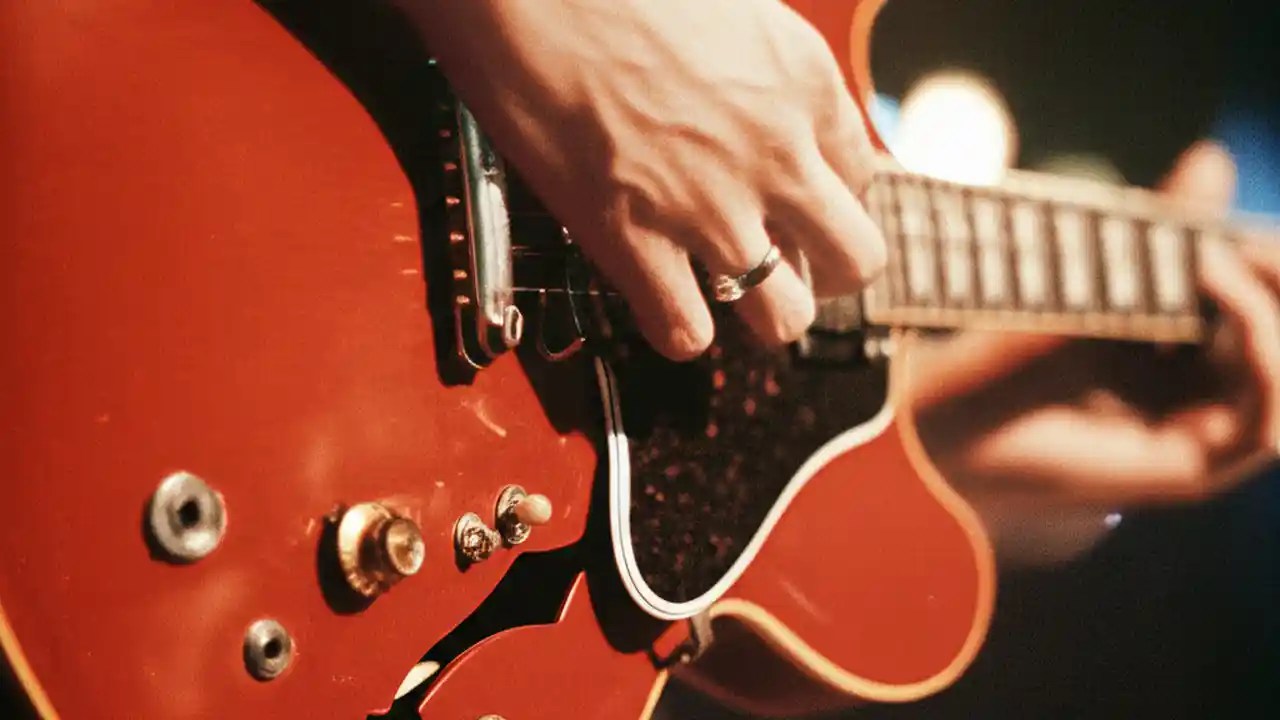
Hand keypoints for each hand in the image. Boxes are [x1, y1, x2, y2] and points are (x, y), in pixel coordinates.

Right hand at [398, 0, 885, 358]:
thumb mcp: (731, 4)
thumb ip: (766, 67)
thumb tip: (764, 105)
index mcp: (804, 81)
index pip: (861, 179)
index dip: (826, 199)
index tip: (793, 202)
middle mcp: (775, 151)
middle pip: (854, 262)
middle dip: (823, 271)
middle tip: (783, 261)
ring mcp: (709, 205)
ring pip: (786, 316)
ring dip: (759, 310)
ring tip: (723, 288)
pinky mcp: (634, 241)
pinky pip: (686, 332)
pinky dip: (677, 328)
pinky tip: (661, 298)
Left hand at [908, 143, 1278, 559]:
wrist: (944, 427)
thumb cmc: (1001, 355)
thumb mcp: (1088, 280)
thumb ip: (1157, 231)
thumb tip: (1214, 156)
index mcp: (1173, 353)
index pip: (1255, 303)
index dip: (1266, 262)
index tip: (1244, 222)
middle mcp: (1193, 396)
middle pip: (1279, 337)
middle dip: (1278, 280)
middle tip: (1256, 239)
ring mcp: (1195, 437)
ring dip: (1273, 314)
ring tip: (1223, 260)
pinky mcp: (1186, 470)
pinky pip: (1261, 426)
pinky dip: (1263, 361)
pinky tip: (1230, 310)